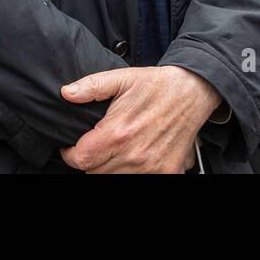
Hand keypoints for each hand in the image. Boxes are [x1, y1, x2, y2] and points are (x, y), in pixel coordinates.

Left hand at [57, 65, 220, 172]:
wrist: (192, 91)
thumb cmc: (157, 85)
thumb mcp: (122, 78)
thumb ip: (91, 86)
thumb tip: (66, 93)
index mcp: (118, 133)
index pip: (80, 159)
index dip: (70, 153)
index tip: (73, 146)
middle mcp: (134, 155)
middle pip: (94, 173)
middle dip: (90, 160)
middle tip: (97, 144)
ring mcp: (151, 167)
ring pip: (113, 179)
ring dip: (109, 168)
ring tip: (115, 149)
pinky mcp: (166, 172)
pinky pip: (139, 181)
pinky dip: (131, 172)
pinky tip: (134, 156)